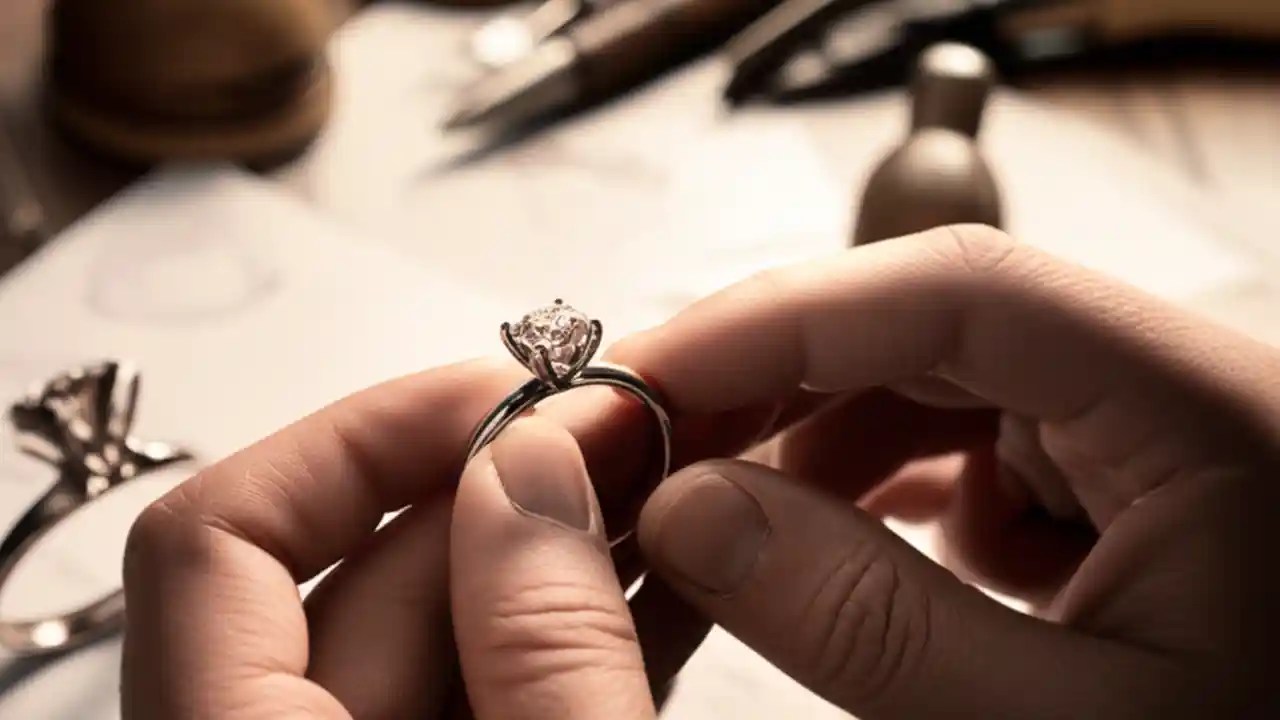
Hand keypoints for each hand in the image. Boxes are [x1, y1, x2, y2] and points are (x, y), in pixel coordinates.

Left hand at [119, 360, 691, 718]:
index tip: (506, 397)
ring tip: (670, 489)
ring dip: (554, 558)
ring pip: (434, 638)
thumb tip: (537, 468)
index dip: (359, 438)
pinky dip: (567, 640)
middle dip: (503, 486)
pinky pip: (484, 694)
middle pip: (353, 578)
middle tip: (631, 430)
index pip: (218, 541)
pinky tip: (666, 584)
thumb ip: (543, 654)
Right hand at [613, 225, 1279, 718]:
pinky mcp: (1096, 483)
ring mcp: (1127, 434)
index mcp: (1206, 411)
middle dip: (775, 381)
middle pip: (931, 327)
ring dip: (810, 448)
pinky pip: (952, 451)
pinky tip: (820, 552)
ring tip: (711, 516)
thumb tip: (689, 514)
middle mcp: (1165, 390)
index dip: (788, 313)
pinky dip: (869, 494)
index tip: (654, 368)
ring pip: (927, 387)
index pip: (968, 290)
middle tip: (644, 441)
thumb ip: (874, 625)